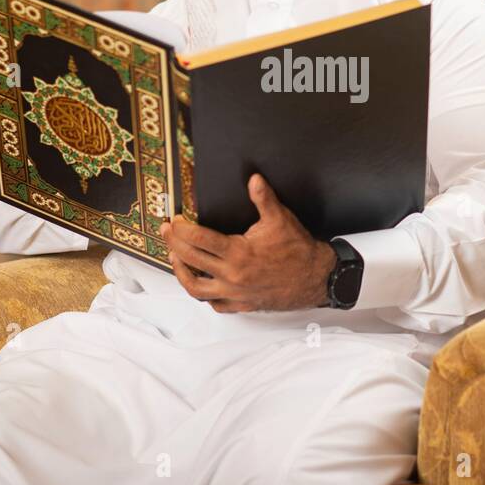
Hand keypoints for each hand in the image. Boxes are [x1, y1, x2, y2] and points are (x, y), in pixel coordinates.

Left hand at [160, 173, 335, 312]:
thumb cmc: (298, 251)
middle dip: (174, 244)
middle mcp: (232, 276)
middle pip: (191, 260)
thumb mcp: (280, 219)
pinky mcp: (241, 304)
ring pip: (196, 288)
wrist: (316, 278)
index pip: (199, 239)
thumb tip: (254, 180)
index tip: (174, 221)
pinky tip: (201, 283)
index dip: (181, 229)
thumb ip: (263, 199)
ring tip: (175, 258)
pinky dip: (204, 294)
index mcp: (238, 253)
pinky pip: (214, 304)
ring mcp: (235, 293)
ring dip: (181, 272)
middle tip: (168, 232)